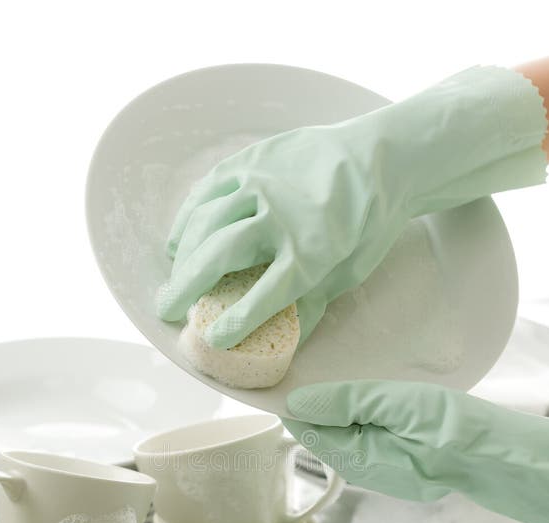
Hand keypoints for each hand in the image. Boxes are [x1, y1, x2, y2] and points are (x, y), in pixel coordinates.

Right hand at [158, 67, 546, 349]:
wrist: (382, 155)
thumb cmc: (368, 222)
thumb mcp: (348, 272)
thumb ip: (310, 301)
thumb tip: (279, 336)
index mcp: (313, 252)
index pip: (266, 294)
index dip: (237, 321)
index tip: (214, 339)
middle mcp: (282, 216)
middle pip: (221, 255)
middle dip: (188, 287)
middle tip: (166, 309)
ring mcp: (263, 183)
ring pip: (207, 220)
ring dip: (184, 253)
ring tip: (175, 277)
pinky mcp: (252, 160)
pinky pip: (208, 189)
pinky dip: (189, 216)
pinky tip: (181, 237)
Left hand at [284, 380, 548, 522]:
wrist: (494, 454)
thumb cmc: (449, 428)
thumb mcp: (393, 405)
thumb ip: (343, 404)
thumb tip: (295, 403)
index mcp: (353, 457)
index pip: (303, 427)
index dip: (289, 400)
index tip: (281, 371)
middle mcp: (360, 468)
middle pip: (321, 431)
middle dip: (312, 402)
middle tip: (305, 361)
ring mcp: (380, 469)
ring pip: (343, 434)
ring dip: (336, 408)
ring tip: (333, 372)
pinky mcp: (398, 463)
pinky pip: (365, 437)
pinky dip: (359, 417)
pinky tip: (368, 396)